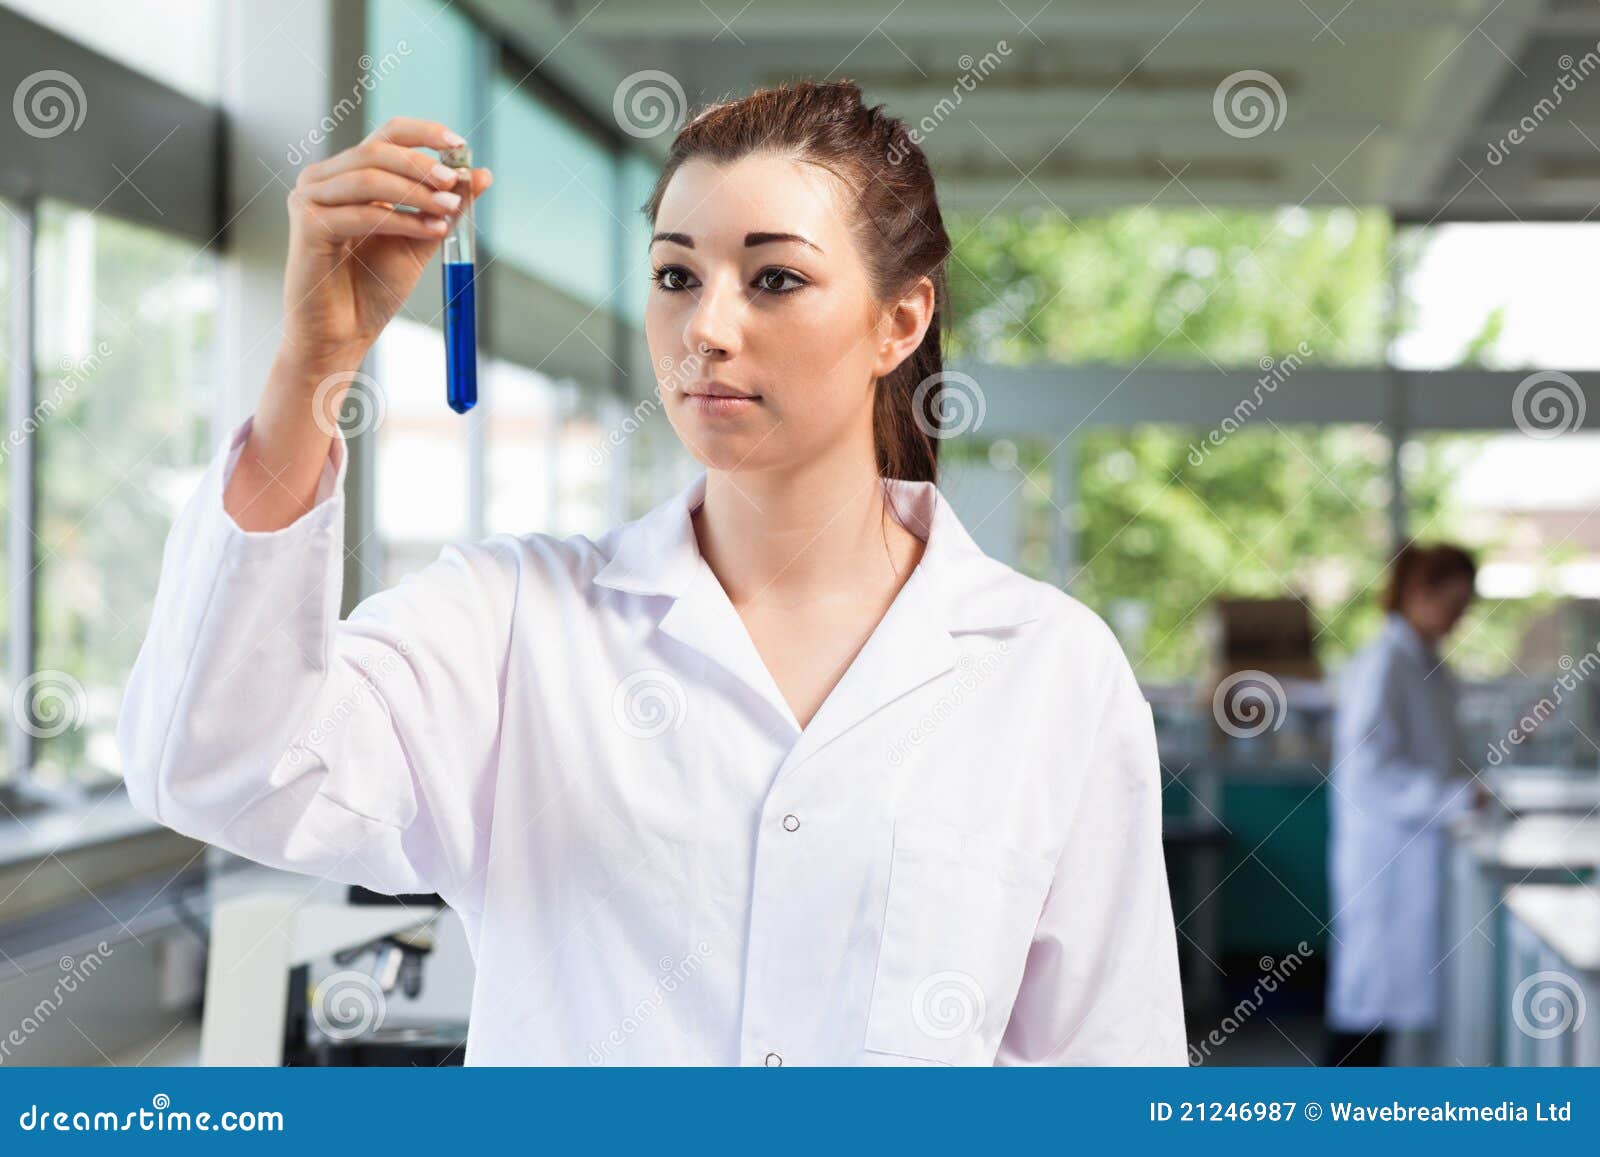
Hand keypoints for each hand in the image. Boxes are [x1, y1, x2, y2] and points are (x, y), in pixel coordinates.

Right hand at [279, 116, 492, 379]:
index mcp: (348, 175)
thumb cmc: (373, 288)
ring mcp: (309, 200)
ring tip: (449, 210)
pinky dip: (401, 221)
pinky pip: (362, 215)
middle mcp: (323, 180)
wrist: (344, 334)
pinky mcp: (307, 226)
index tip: (459, 144)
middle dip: (422, 166)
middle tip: (456, 183)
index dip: (422, 133)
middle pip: (377, 151)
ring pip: (369, 180)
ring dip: (416, 193)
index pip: (386, 136)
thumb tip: (480, 173)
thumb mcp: (420, 240)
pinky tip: (431, 231)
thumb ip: (445, 207)